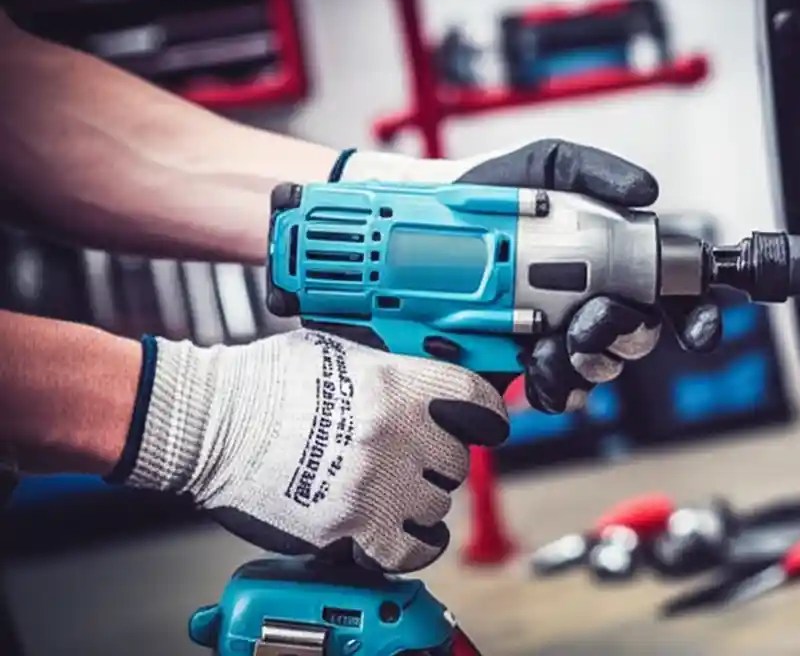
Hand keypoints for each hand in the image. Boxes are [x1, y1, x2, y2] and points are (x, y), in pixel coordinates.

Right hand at [116, 330, 507, 572]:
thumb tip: (427, 366)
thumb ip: (391, 363)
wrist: (209, 422)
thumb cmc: (263, 382)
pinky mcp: (351, 526)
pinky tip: (402, 534)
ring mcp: (375, 482)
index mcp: (396, 384)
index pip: (478, 402)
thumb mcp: (339, 349)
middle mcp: (394, 433)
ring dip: (420, 502)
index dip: (487, 416)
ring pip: (437, 505)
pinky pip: (412, 550)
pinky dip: (412, 546)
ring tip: (392, 492)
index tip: (486, 425)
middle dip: (438, 461)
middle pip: (457, 460)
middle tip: (411, 459)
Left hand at [337, 140, 723, 412]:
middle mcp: (591, 300)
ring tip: (549, 341)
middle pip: (641, 337)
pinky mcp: (523, 366)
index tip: (699, 328)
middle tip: (591, 319)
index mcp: (610, 257)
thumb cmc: (482, 193)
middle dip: (624, 335)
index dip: (698, 314)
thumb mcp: (541, 165)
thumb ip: (595, 170)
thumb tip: (647, 190)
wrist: (412, 232)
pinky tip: (533, 363)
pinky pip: (557, 394)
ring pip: (602, 369)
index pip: (672, 290)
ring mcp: (559, 336)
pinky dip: (553, 386)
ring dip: (586, 362)